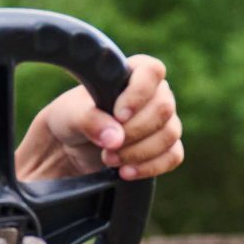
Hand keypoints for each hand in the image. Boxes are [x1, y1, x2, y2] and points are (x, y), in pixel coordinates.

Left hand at [24, 55, 183, 181]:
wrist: (70, 147)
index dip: (139, 93)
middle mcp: (153, 94)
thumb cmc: (71, 119)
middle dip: (135, 131)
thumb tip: (116, 138)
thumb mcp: (69, 115)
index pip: (152, 71)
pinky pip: (173, 156)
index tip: (118, 115)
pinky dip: (150, 166)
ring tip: (109, 159)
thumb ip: (89, 120)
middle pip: (164, 108)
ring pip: (170, 134)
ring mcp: (162, 121)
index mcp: (132, 73)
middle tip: (107, 145)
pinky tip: (126, 172)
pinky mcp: (164, 147)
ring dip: (139, 152)